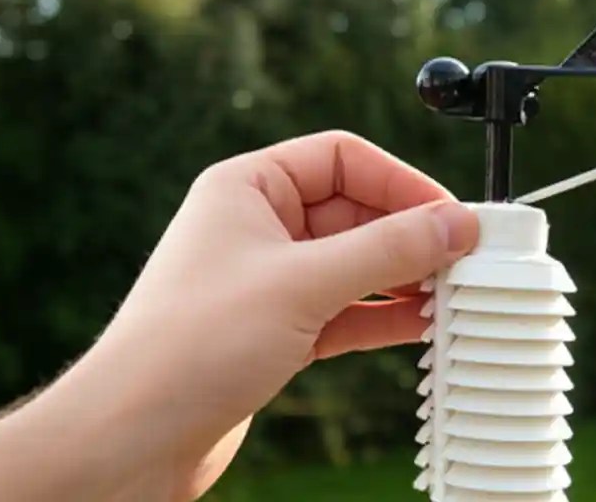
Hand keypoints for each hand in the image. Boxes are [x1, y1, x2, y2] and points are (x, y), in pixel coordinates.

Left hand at [44, 131, 478, 498]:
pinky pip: (346, 309)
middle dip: (410, 236)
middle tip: (465, 261)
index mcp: (248, 187)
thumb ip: (388, 251)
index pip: (343, 158)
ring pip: (356, 265)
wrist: (130, 438)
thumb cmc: (190, 346)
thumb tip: (455, 224)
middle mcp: (258, 226)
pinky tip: (423, 326)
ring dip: (404, 279)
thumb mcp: (304, 285)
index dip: (402, 181)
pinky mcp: (277, 330)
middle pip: (356, 212)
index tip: (449, 215)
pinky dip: (384, 316)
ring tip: (454, 296)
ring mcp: (269, 281)